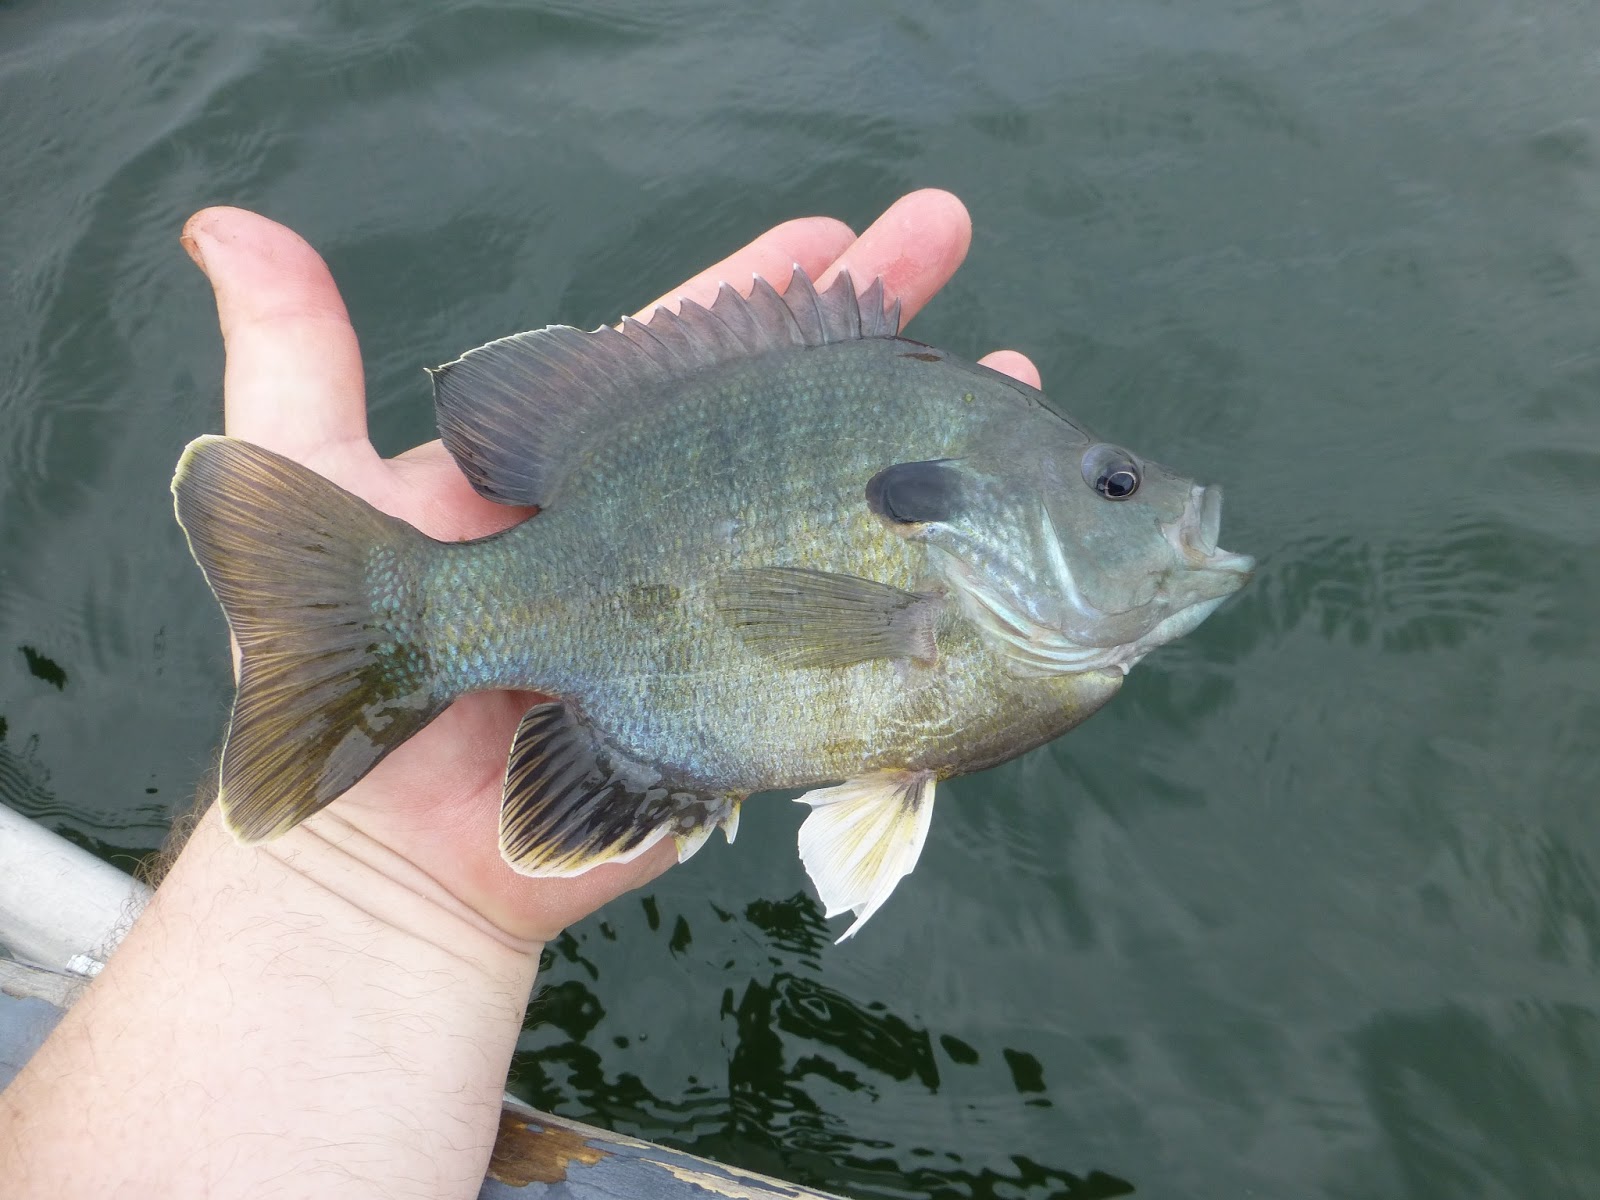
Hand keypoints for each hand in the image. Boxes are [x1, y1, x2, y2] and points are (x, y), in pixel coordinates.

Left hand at [180, 191, 1040, 943]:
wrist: (392, 850)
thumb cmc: (335, 669)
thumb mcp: (306, 492)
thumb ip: (292, 357)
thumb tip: (221, 222)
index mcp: (587, 463)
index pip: (696, 351)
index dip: (765, 291)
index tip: (836, 229)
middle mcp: (668, 525)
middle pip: (789, 409)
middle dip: (874, 326)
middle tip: (948, 243)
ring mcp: (719, 611)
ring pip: (839, 515)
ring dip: (928, 445)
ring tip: (1008, 375)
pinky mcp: (751, 702)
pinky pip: (852, 639)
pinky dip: (932, 589)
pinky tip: (991, 547)